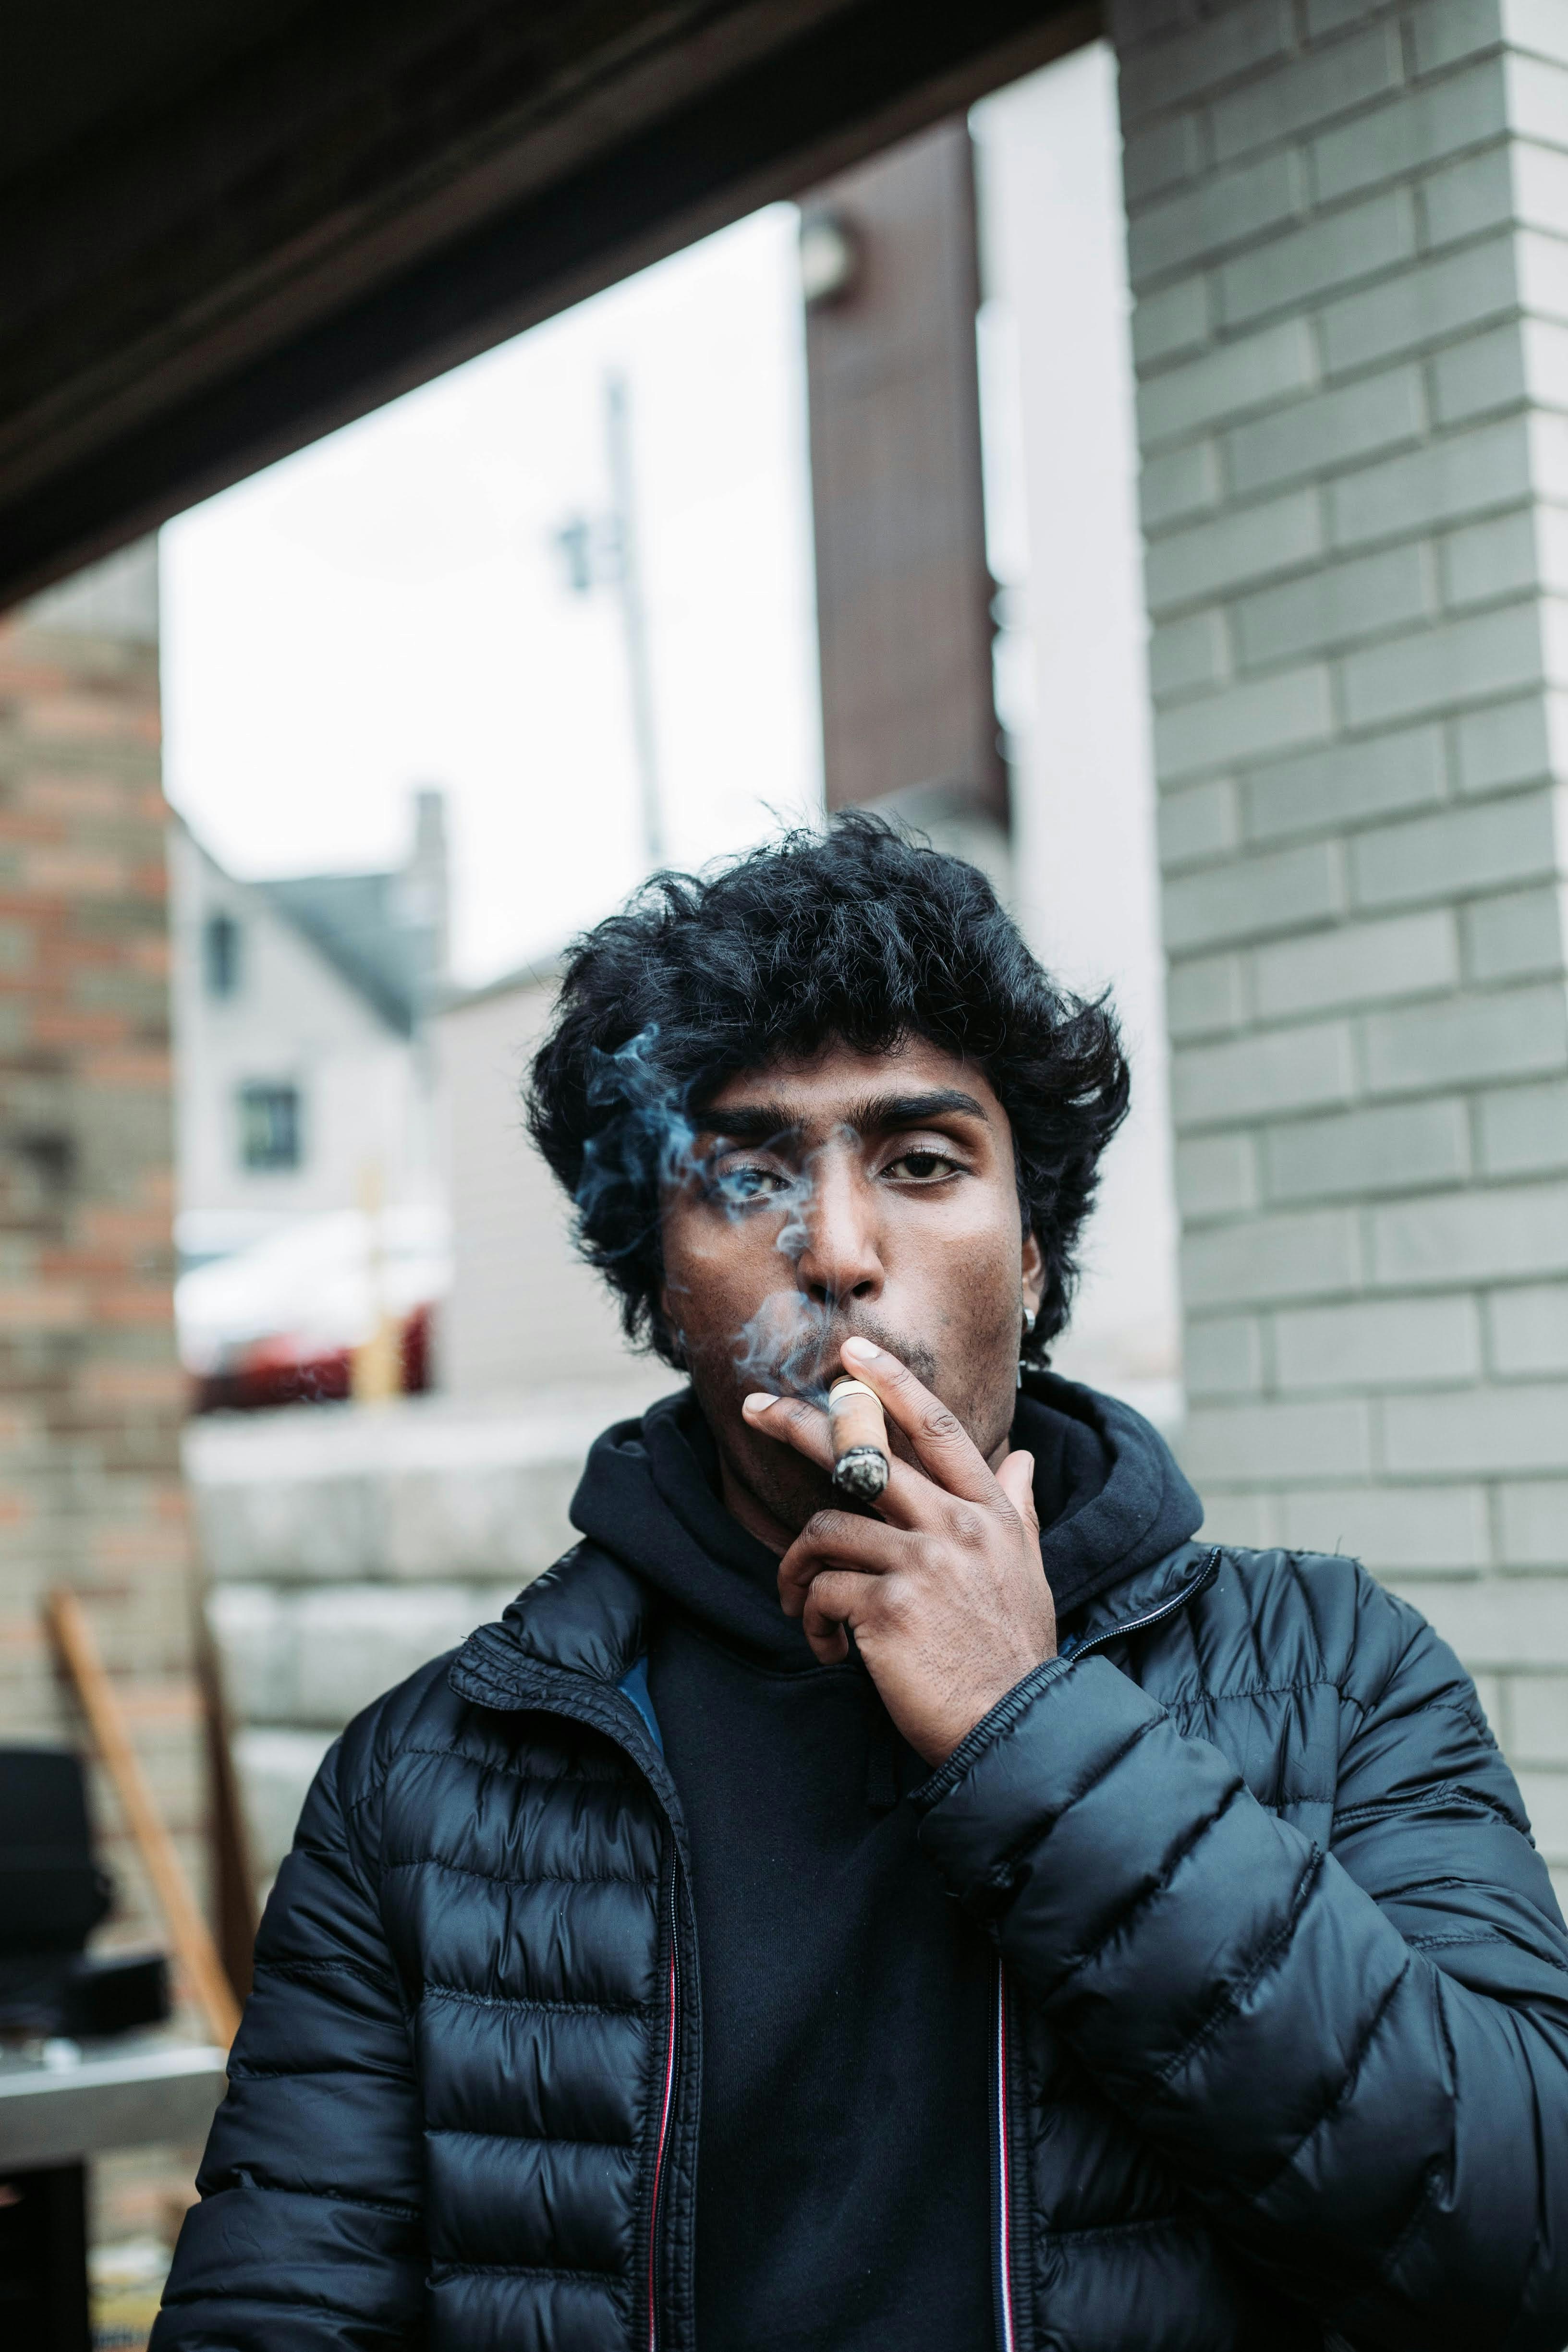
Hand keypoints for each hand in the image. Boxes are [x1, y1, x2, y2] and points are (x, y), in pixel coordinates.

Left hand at [742, 1338, 1056, 1764]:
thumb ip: (1017, 1510)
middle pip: (863, 1456)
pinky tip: (830, 1650)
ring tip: (802, 1604)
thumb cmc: (1015, 1653)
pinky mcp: (889, 1608)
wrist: (1017, 1729)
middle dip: (801, 1427)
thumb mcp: (1028, 1571)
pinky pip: (823, 1592)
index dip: (892, 1384)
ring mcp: (923, 1564)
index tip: (852, 1353)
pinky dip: (813, 1621)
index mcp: (990, 1514)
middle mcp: (957, 1528)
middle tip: (756, 1410)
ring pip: (827, 1529)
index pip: (938, 1430)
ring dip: (799, 1568)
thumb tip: (1023, 1457)